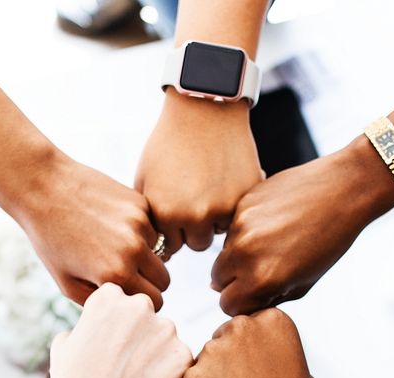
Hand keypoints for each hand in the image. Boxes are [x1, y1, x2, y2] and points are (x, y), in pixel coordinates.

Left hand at [0, 144, 170, 309]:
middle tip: (129, 275)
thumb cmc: (50, 239)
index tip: (130, 295)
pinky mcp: (139, 203)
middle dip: (150, 282)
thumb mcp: (66, 283)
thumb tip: (124, 307)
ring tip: (114, 246)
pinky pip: (152, 227)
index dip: (144, 302)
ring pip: (160, 252)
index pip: (154, 302)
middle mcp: (132, 250)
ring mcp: (139, 224)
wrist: (43, 188)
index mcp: (116, 274)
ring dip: (145, 254)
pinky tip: (113, 224)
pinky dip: (140, 231)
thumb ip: (99, 301)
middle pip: (164, 280)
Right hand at [46, 283, 191, 377]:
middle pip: (145, 314)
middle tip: (123, 364)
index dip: (114, 325)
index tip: (107, 346)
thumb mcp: (65, 343)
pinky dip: (168, 373)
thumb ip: (87, 324)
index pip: (120, 300)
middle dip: (138, 334)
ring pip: (164, 337)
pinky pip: (178, 359)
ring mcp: (165, 330)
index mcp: (109, 297)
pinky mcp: (182, 356)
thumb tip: (98, 324)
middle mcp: (140, 306)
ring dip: (155, 352)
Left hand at [136, 91, 262, 254]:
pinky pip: (238, 213)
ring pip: (219, 231)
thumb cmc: (169, 143)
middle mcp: (197, 216)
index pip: (169, 246)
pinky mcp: (247, 195)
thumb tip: (157, 250)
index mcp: (167, 213)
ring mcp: (225, 206)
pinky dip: (232, 204)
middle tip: (192, 200)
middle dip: (193, 228)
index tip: (172, 214)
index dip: (170, 231)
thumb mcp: (146, 180)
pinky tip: (223, 182)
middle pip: (196, 244)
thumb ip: (151, 217)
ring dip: (214, 218)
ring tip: (207, 189)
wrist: (204, 110)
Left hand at [180, 309, 353, 377]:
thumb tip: (250, 352)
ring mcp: (213, 351)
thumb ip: (272, 350)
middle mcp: (241, 326)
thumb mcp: (299, 367)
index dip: (253, 355)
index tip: (264, 377)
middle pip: (223, 339)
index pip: (248, 328)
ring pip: (205, 362)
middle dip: (230, 363)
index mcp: (271, 319)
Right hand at [211, 140, 393, 315]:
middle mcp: (245, 253)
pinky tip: (273, 224)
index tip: (259, 293)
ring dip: (239, 255)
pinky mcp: (243, 203)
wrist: (343, 189)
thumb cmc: (330, 240)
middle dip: (235, 281)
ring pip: (223, 253)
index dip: (243, 302)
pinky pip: (232, 227)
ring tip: (273, 244)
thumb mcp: (303, 284)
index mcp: (262, 279)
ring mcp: (241, 225)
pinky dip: (246, 231)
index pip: (228, 305)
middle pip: (218, 280)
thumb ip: (266, 296)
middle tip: (263, 270)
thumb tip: (229, 296)